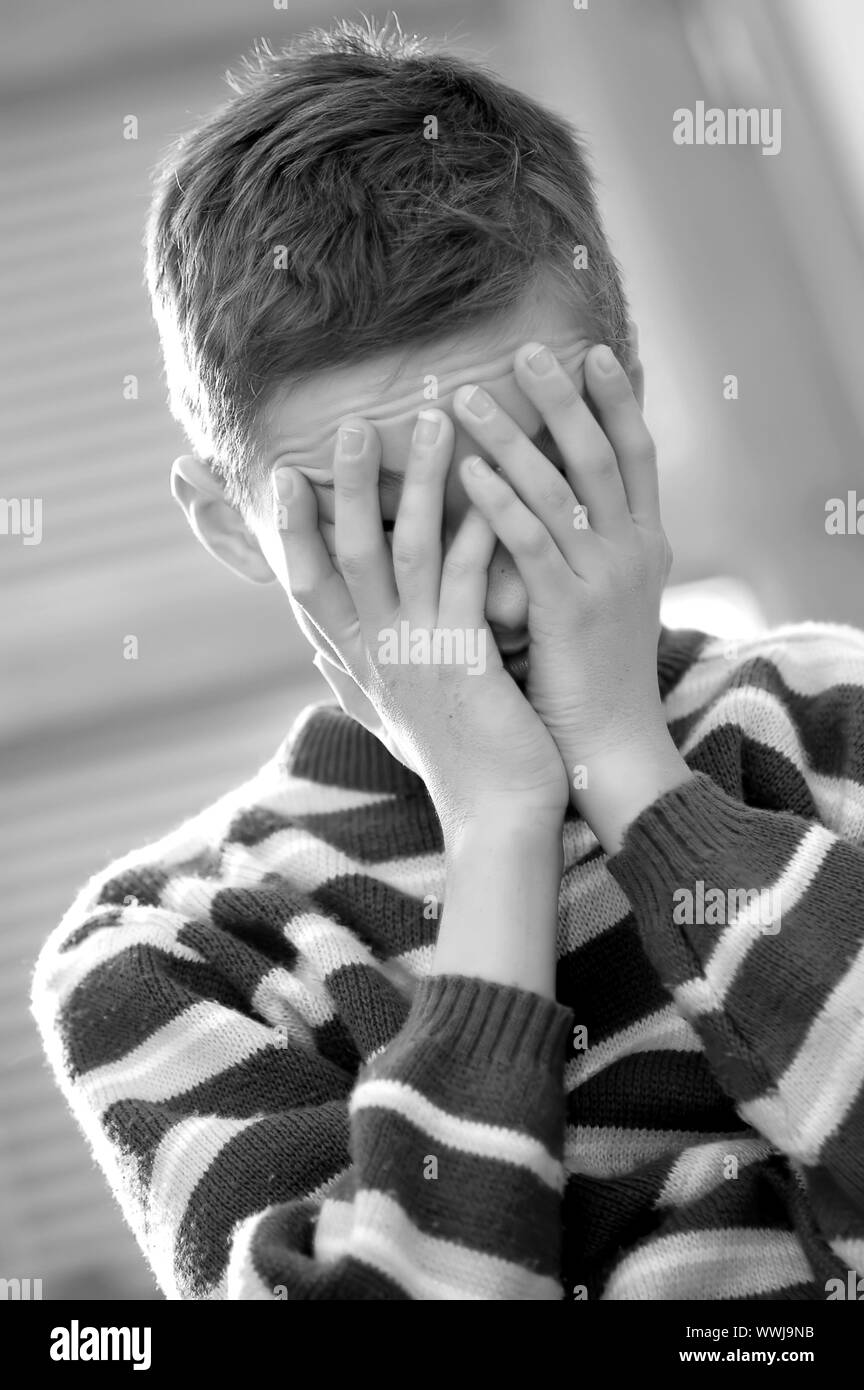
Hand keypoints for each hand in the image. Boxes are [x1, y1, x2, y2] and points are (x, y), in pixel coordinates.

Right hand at [273, 409, 569, 840]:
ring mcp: (420, 656)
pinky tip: (492, 489)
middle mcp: (380, 655)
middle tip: (351, 424)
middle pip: (350, 554)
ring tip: (433, 422)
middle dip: (348, 486)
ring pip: (408, 552)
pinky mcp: (467, 663)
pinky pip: (466, 583)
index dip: (294, 531)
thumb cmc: (456, 768)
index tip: (284, 479)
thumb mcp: (392, 720)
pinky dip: (476, 533)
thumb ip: (354, 681)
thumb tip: (317, 657)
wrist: (498, 821)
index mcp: (363, 664)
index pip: (311, 586)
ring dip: (417, 484)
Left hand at [452, 341, 682, 833]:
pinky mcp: (570, 611)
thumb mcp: (602, 601)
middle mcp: (634, 553)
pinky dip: (498, 503)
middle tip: (530, 349)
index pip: (638, 456)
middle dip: (566, 399)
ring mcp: (606, 580)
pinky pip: (530, 543)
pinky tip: (466, 472)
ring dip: (513, 437)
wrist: (610, 750)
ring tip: (466, 397)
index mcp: (644, 547)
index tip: (592, 352)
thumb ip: (581, 550)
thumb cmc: (592, 677)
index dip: (618, 401)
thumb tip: (545, 502)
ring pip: (561, 489)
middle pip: (604, 455)